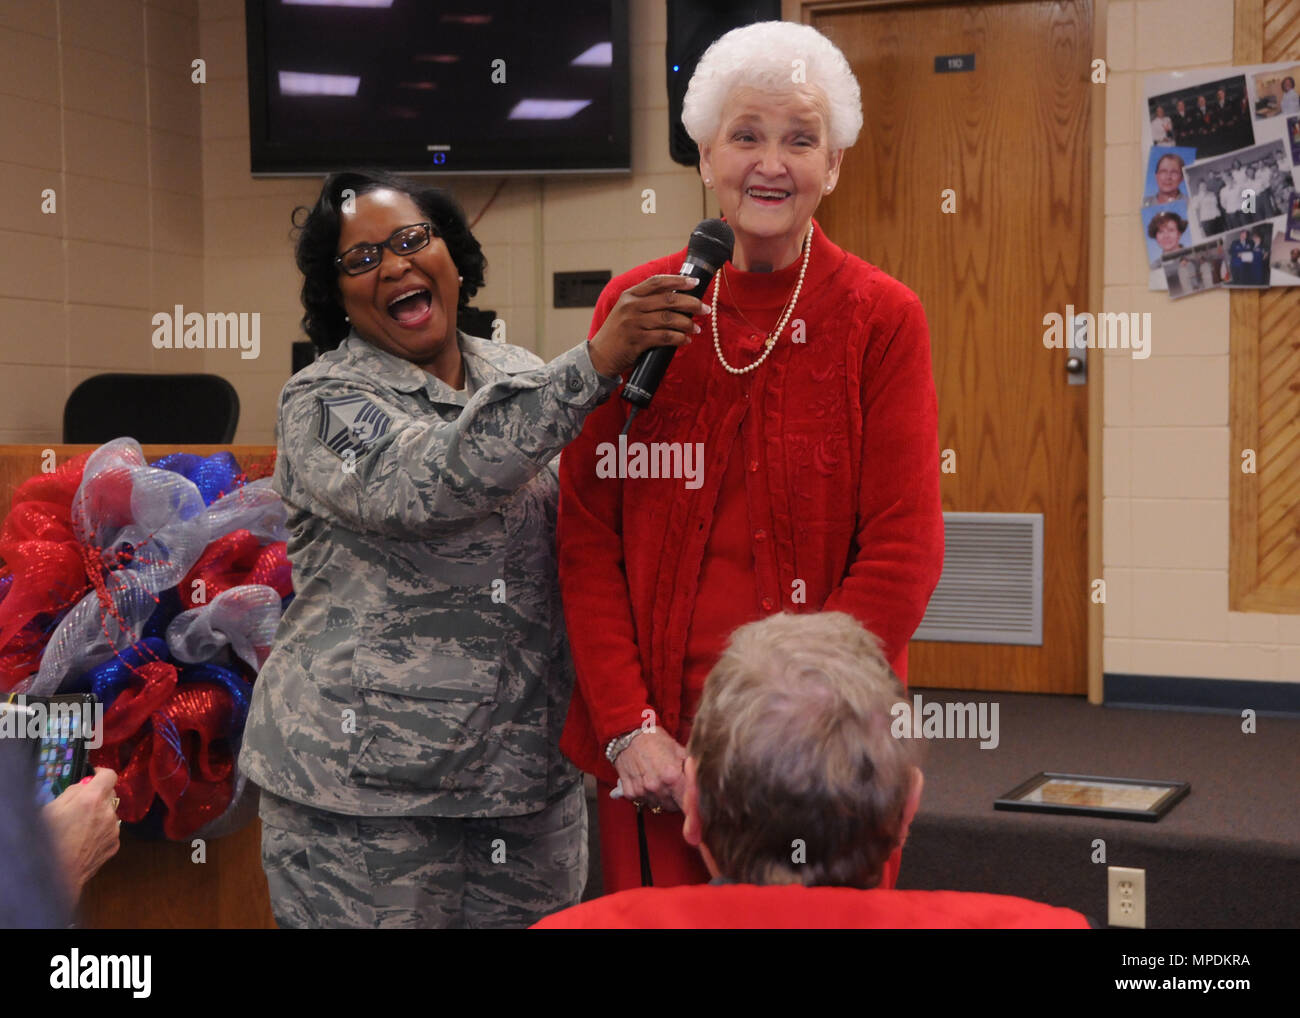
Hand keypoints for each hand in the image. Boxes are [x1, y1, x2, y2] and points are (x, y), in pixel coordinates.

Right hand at [42, 767, 120, 899]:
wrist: (56, 875)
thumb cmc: (48, 842)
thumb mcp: (50, 809)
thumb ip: (72, 793)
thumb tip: (84, 785)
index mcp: (91, 800)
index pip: (109, 775)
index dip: (101, 774)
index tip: (94, 777)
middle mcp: (108, 812)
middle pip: (111, 794)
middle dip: (99, 796)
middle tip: (81, 805)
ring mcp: (113, 830)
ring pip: (110, 814)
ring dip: (100, 815)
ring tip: (79, 829)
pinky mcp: (115, 845)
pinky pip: (110, 832)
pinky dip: (101, 832)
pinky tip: (85, 842)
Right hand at [587, 274, 708, 377]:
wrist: (599, 356)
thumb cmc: (618, 334)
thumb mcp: (627, 311)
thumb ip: (646, 303)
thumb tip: (677, 299)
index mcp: (629, 295)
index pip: (657, 281)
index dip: (678, 281)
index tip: (695, 283)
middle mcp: (631, 306)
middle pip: (668, 299)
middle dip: (691, 303)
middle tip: (705, 309)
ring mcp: (633, 323)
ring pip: (669, 319)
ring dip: (687, 323)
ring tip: (697, 328)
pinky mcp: (637, 340)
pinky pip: (664, 337)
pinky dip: (679, 338)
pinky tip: (686, 340)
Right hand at [613, 727, 687, 811]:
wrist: (628, 735)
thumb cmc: (654, 740)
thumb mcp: (678, 749)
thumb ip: (691, 768)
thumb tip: (702, 782)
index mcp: (672, 776)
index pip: (687, 802)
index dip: (690, 802)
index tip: (691, 800)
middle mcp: (656, 786)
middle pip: (672, 806)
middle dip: (675, 799)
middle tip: (673, 785)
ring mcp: (641, 791)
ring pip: (657, 806)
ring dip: (660, 798)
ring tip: (658, 781)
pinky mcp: (630, 793)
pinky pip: (642, 802)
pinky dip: (646, 796)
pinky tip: (646, 782)